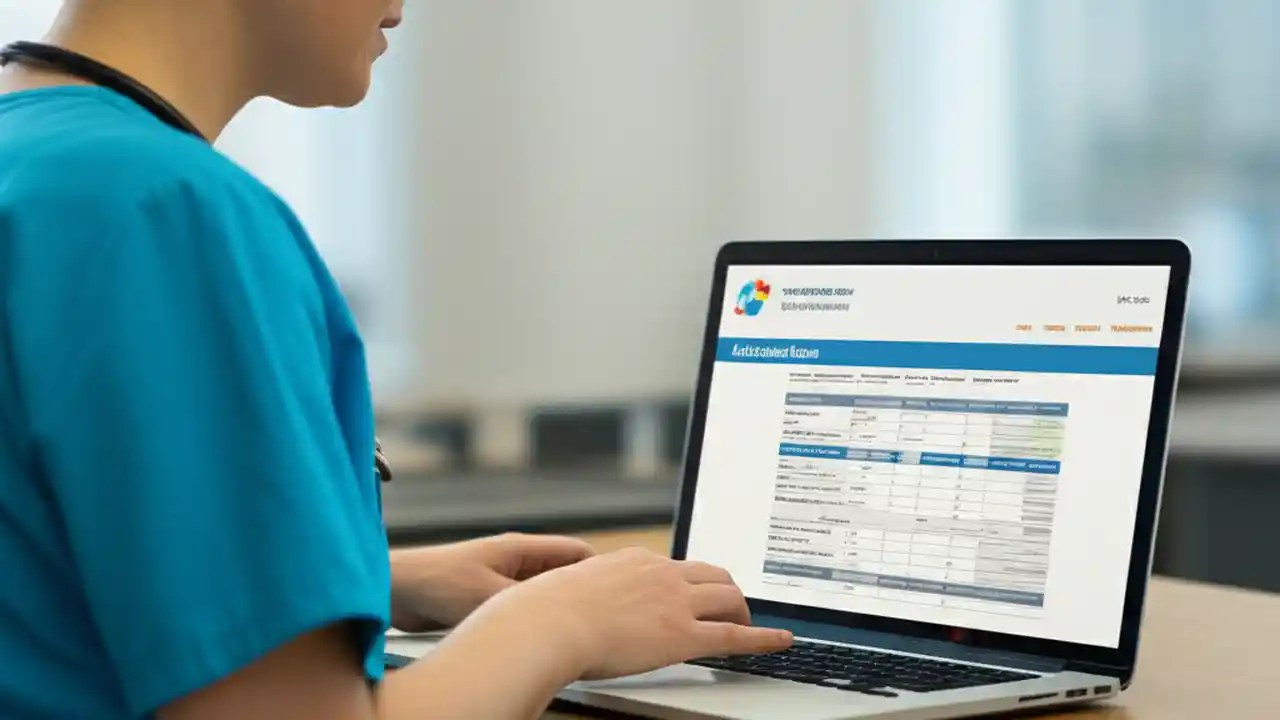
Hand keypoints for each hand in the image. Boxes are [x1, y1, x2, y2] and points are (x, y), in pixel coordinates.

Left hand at [390, 532, 593, 630]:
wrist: (397, 591)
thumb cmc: (438, 583)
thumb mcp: (491, 596)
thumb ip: (528, 604)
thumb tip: (562, 615)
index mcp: (522, 550)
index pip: (576, 553)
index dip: (599, 571)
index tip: (616, 592)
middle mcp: (515, 562)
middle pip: (563, 575)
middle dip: (581, 593)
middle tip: (603, 615)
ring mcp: (502, 580)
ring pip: (542, 594)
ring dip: (554, 608)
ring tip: (575, 629)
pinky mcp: (486, 599)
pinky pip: (521, 609)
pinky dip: (533, 620)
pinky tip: (538, 638)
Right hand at [465, 547, 792, 679]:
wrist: (546, 624)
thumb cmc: (544, 612)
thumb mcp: (567, 588)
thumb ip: (583, 591)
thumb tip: (566, 599)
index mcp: (635, 560)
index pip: (677, 566)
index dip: (692, 582)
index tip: (696, 591)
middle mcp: (661, 573)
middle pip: (713, 575)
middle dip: (727, 592)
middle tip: (730, 609)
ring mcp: (675, 602)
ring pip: (729, 598)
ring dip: (741, 613)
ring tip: (747, 628)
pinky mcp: (684, 635)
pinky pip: (735, 635)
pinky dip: (763, 638)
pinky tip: (780, 641)